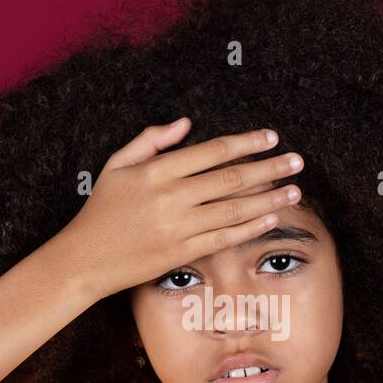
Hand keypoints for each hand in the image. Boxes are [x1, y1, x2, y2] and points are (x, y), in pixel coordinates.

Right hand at [57, 119, 303, 300]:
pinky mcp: (181, 254)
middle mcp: (171, 197)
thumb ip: (151, 140)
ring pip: (234, 209)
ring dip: (269, 198)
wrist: (84, 259)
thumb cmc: (101, 209)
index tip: (271, 137)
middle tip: (297, 161)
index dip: (246, 143)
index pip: (213, 151)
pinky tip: (272, 217)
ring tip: (295, 190)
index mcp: (157, 171)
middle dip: (270, 168)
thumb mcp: (117, 165)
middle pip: (231, 178)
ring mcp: (178, 227)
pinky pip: (224, 238)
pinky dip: (250, 227)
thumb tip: (187, 122)